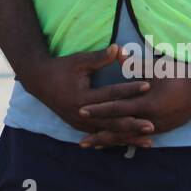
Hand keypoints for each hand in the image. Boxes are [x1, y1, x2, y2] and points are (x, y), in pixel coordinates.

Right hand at [19, 45, 154, 148]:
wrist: (39, 81)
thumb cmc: (61, 68)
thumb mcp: (79, 61)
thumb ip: (100, 58)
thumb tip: (119, 48)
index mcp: (81, 97)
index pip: (110, 94)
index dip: (129, 90)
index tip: (148, 86)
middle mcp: (80, 114)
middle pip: (111, 121)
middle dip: (132, 124)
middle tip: (152, 126)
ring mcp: (79, 123)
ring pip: (108, 133)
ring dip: (128, 137)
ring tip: (148, 141)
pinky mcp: (80, 127)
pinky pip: (101, 135)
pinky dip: (117, 139)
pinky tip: (132, 142)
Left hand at [77, 65, 190, 147]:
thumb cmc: (180, 74)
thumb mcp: (157, 67)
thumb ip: (135, 64)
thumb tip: (117, 52)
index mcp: (148, 103)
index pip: (117, 108)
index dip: (98, 110)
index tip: (81, 111)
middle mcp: (151, 120)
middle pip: (120, 129)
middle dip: (100, 135)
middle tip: (81, 142)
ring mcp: (158, 127)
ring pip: (129, 137)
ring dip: (111, 142)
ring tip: (94, 147)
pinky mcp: (163, 130)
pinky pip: (139, 138)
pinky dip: (126, 141)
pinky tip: (116, 144)